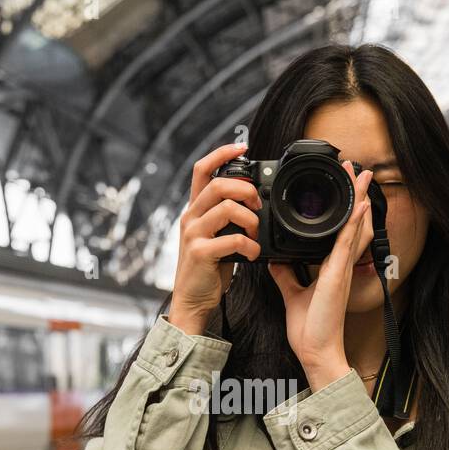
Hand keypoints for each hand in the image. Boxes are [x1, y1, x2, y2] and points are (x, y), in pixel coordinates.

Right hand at [168, 142, 262, 333]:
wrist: (192, 302)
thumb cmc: (208, 270)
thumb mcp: (215, 236)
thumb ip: (226, 217)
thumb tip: (253, 199)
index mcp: (194, 210)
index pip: (202, 169)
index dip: (221, 153)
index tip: (242, 147)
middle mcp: (190, 218)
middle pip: (219, 185)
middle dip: (246, 190)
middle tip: (258, 205)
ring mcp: (193, 235)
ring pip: (228, 208)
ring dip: (251, 220)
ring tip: (255, 235)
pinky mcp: (200, 253)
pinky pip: (233, 239)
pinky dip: (250, 246)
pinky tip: (253, 254)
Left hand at [268, 162, 374, 389]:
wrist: (316, 352)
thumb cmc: (310, 330)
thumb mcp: (292, 294)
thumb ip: (286, 274)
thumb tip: (276, 259)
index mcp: (330, 269)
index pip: (340, 232)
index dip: (344, 210)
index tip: (341, 188)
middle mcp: (340, 266)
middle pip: (352, 224)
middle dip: (355, 197)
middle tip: (356, 170)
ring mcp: (342, 269)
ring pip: (353, 227)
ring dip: (358, 201)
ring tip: (360, 176)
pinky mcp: (338, 276)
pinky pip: (347, 244)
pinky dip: (354, 224)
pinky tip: (360, 206)